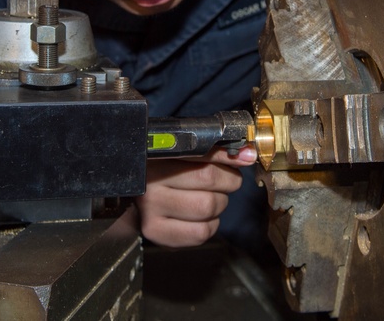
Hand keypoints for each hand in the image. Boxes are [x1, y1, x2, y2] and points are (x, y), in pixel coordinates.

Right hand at [136, 145, 256, 247]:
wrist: (136, 196)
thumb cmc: (164, 171)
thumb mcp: (181, 153)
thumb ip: (212, 151)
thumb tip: (248, 155)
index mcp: (155, 155)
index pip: (200, 152)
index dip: (227, 156)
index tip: (245, 157)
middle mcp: (149, 181)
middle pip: (207, 179)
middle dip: (227, 180)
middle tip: (225, 180)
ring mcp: (150, 209)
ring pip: (207, 207)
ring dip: (219, 203)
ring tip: (210, 197)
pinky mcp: (156, 232)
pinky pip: (200, 232)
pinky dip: (210, 224)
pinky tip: (201, 216)